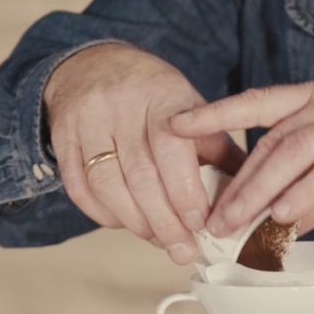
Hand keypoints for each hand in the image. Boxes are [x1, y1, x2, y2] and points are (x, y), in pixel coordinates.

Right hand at [43, 44, 245, 262]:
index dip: (184, 192)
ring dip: (134, 222)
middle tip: (182, 249)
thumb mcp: (193, 111)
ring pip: (105, 183)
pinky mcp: (62, 135)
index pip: (171, 148)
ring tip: (157, 240)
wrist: (98, 64)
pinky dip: (103, 213)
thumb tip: (251, 200)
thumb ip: (220, 153)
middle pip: (139, 174)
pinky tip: (125, 224)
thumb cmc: (157, 98)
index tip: (199, 224)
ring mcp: (87, 119)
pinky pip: (78, 185)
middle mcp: (121, 104)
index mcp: (164, 95)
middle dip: (164, 221)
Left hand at [170, 74, 313, 235]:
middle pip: (272, 141)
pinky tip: (287, 217)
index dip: (215, 114)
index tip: (176, 125)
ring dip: (261, 194)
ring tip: (237, 225)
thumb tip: (290, 215)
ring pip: (295, 156)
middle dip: (237, 181)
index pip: (260, 102)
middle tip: (211, 217)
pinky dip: (308, 196)